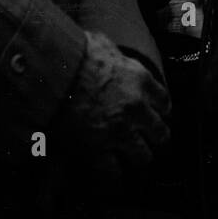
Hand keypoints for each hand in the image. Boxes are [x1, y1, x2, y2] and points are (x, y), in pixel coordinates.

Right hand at [51, 30, 170, 186]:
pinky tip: (111, 175)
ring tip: (132, 158)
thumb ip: (111, 52)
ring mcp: (119, 132)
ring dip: (137, 156)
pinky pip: (113, 171)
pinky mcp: (98, 149)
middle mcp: (136, 109)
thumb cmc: (74, 54)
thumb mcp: (101, 43)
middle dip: (155, 136)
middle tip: (149, 138)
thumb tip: (104, 47)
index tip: (157, 112)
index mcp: (140, 81)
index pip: (164, 101)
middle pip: (160, 132)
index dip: (160, 109)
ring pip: (143, 156)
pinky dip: (112, 175)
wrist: (54, 72)